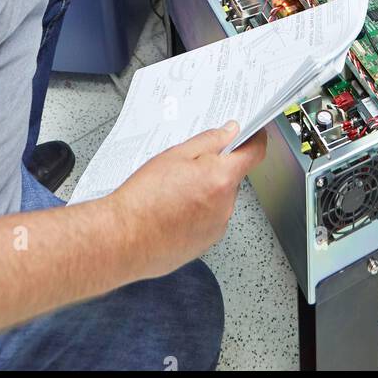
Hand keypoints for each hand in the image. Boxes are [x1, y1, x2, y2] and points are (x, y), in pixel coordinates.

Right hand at [108, 123, 267, 279]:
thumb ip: (209, 141)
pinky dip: (198, 213)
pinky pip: (210, 219)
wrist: (122, 239)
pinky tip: (173, 211)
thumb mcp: (175, 155)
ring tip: (173, 193)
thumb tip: (230, 132)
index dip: (255, 139)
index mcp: (221, 179)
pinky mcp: (205, 244)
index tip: (253, 132)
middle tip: (188, 166)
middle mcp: (226, 206)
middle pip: (233, 177)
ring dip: (206, 192)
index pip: (255, 153)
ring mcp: (217, 228)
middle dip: (217, 169)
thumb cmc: (143, 198)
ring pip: (220, 199)